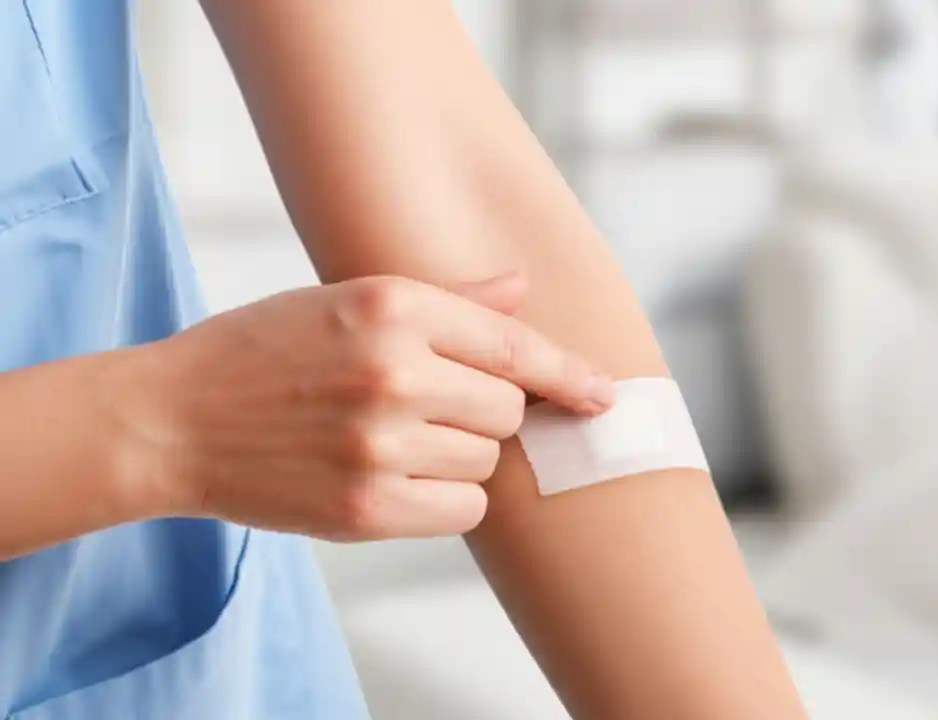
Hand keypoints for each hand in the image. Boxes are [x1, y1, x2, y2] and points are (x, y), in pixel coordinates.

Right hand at [121, 272, 612, 539]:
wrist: (174, 419)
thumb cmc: (265, 351)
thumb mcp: (345, 299)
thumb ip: (445, 300)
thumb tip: (520, 287)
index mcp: (390, 307)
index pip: (511, 344)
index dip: (567, 373)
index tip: (605, 395)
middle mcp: (392, 372)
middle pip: (506, 407)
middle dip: (483, 409)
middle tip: (428, 404)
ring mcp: (379, 445)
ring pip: (486, 461)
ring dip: (462, 455)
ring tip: (398, 437)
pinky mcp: (366, 509)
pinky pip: (463, 510)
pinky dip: (447, 498)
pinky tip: (400, 477)